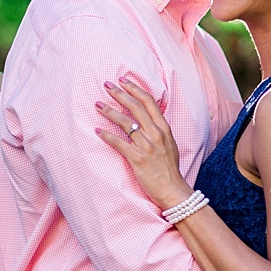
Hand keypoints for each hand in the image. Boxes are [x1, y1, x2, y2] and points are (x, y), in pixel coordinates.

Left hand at [95, 79, 191, 209]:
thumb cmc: (169, 169)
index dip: (135, 88)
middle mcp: (156, 134)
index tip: (123, 80)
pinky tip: (97, 130)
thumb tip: (147, 118)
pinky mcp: (138, 159)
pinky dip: (107, 135)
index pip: (149, 101)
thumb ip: (159, 130)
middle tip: (107, 85)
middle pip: (136, 107)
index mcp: (164, 128)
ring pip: (125, 123)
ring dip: (109, 111)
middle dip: (120, 94)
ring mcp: (148, 146)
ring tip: (97, 104)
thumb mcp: (169, 144)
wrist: (173, 190)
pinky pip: (119, 143)